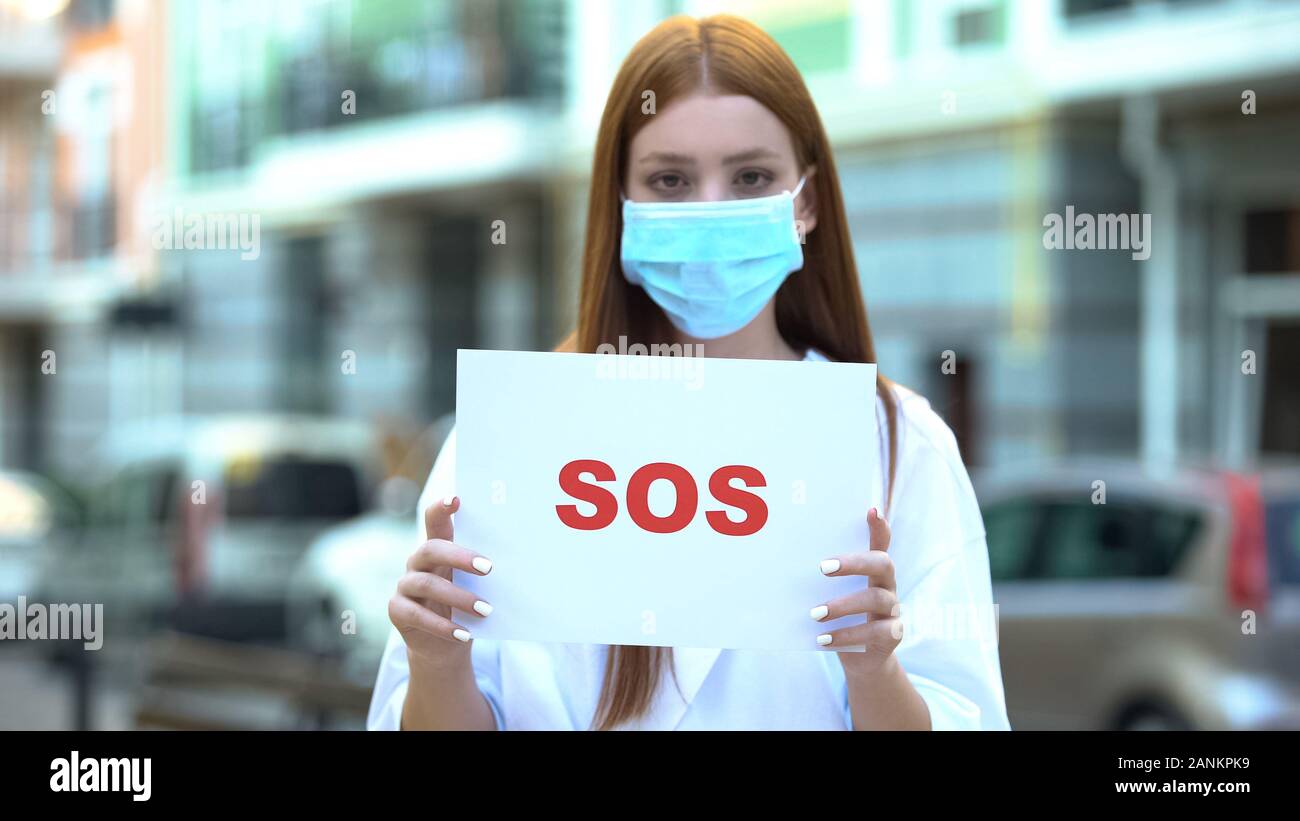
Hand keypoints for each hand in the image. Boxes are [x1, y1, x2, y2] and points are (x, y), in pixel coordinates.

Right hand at [387, 495, 493, 668]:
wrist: (444, 645)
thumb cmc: (465, 606)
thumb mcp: (475, 585)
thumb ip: (484, 570)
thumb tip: (524, 559)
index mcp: (437, 549)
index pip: (434, 521)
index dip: (441, 508)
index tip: (455, 499)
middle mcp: (417, 562)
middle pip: (431, 549)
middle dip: (460, 557)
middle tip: (488, 567)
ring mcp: (404, 586)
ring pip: (427, 585)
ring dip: (459, 597)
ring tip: (486, 610)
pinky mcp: (397, 611)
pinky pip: (418, 616)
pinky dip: (444, 626)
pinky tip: (465, 635)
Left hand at [810, 507, 902, 674]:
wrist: (861, 658)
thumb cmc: (840, 617)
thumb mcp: (831, 595)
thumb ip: (820, 578)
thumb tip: (783, 558)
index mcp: (873, 569)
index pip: (881, 542)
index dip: (879, 527)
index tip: (870, 510)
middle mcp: (887, 584)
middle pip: (881, 563)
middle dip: (853, 562)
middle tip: (822, 567)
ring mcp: (893, 609)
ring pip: (876, 599)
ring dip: (843, 605)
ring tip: (815, 614)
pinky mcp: (893, 634)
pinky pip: (874, 632)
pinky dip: (846, 635)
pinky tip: (823, 639)